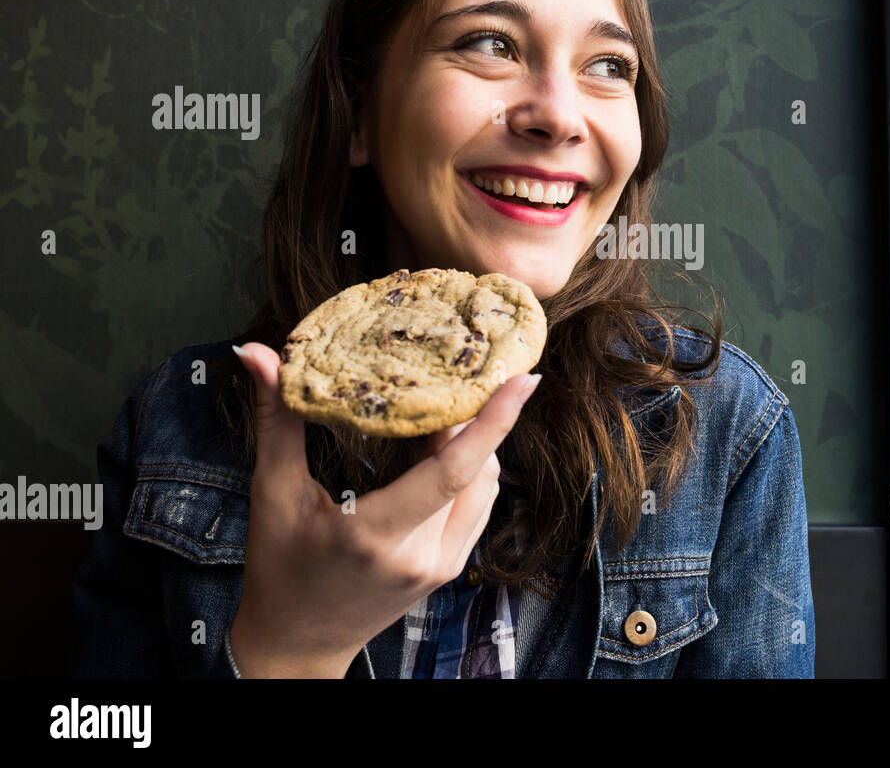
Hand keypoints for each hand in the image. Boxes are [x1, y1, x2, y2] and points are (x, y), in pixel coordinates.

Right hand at [227, 342, 539, 676]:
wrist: (298, 645)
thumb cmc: (278, 570)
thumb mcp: (272, 492)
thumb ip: (275, 419)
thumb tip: (257, 352)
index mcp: (378, 535)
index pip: (453, 471)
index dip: (493, 422)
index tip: (523, 379)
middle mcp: (423, 554)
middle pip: (472, 467)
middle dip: (468, 416)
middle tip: (456, 369)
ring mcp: (443, 565)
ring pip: (485, 484)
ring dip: (472, 443)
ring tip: (445, 405)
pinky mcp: (451, 568)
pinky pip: (479, 504)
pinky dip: (469, 470)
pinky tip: (443, 446)